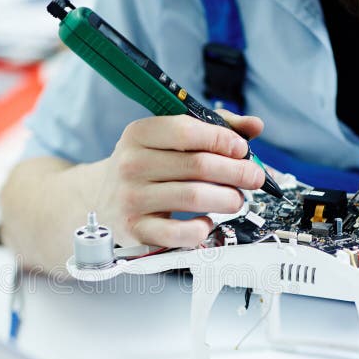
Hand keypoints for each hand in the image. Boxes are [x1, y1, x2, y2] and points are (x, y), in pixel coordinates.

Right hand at [97, 110, 264, 247]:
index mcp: (138, 134)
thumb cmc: (145, 168)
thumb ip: (211, 128)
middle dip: (236, 172)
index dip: (221, 139)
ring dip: (227, 199)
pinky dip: (201, 229)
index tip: (242, 149)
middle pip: (197, 165)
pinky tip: (207, 222)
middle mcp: (131, 164)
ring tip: (236, 199)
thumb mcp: (166, 140)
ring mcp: (131, 198)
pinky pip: (179, 233)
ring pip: (194, 197)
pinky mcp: (136, 229)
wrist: (104, 202)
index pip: (186, 131)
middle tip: (254, 177)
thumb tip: (253, 125)